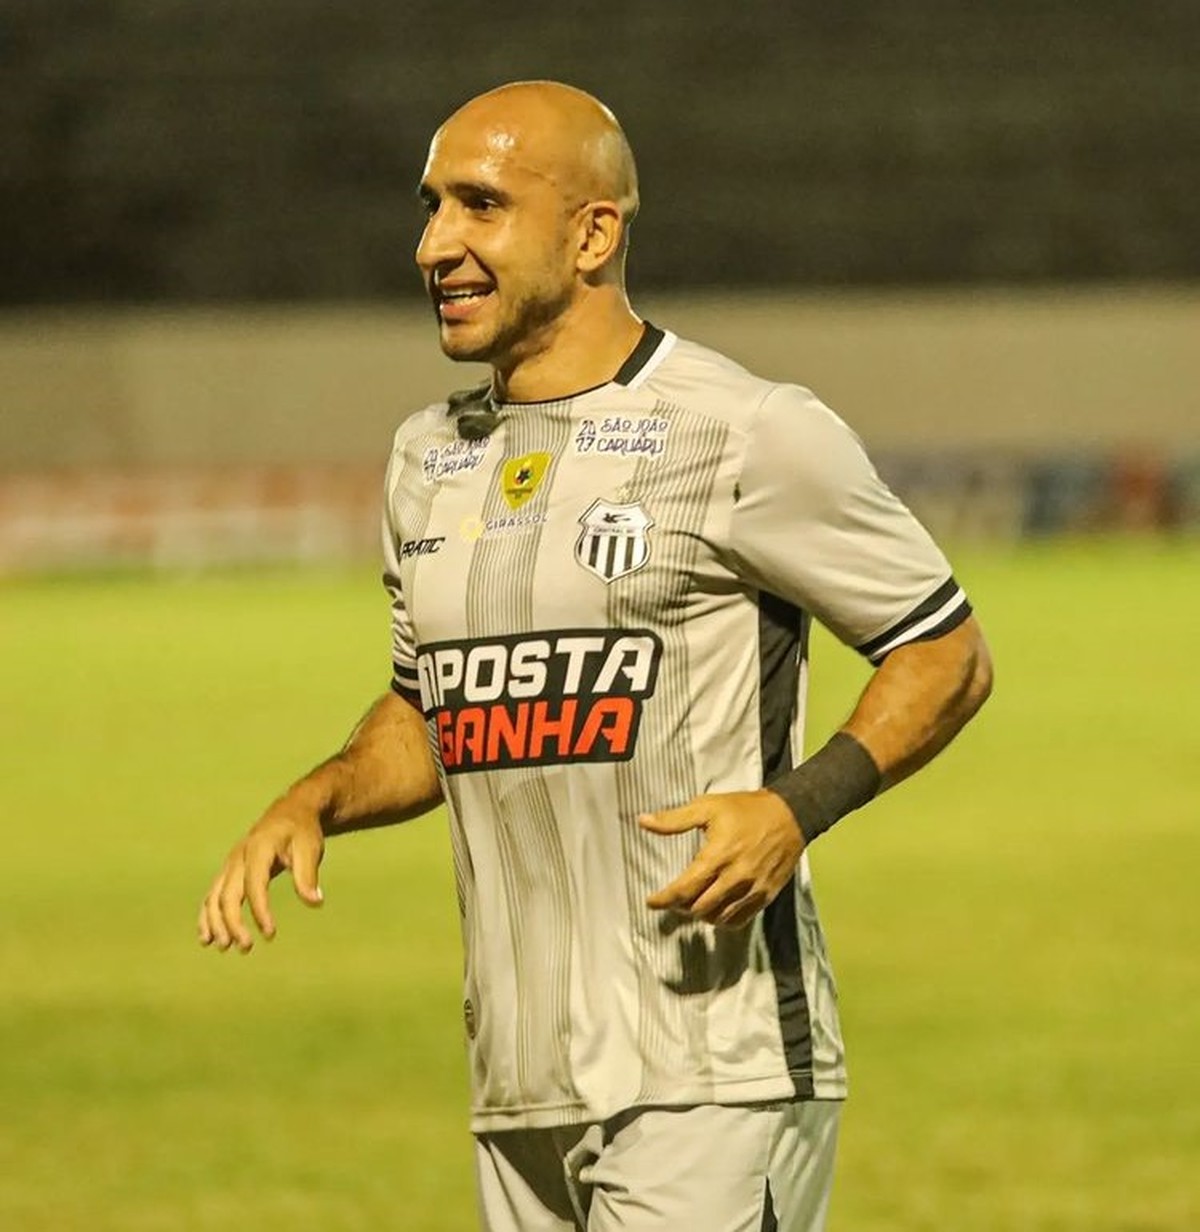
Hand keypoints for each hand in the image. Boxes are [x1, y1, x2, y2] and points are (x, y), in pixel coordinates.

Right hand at [197, 799, 324, 951]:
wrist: (291, 813)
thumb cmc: (302, 832)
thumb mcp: (310, 848)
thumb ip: (308, 875)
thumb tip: (315, 902)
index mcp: (258, 848)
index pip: (254, 884)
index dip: (260, 910)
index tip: (270, 934)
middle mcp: (238, 856)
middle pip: (228, 894)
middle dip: (233, 923)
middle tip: (246, 947)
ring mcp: (230, 864)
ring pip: (214, 897)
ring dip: (216, 924)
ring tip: (224, 947)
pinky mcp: (228, 871)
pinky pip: (211, 896)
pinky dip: (207, 917)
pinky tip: (207, 938)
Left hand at [640, 790, 803, 928]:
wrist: (790, 815)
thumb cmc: (746, 809)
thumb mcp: (707, 807)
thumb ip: (674, 819)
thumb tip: (643, 821)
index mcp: (718, 856)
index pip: (684, 889)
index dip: (664, 899)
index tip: (651, 902)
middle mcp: (735, 878)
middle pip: (699, 908)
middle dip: (680, 907)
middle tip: (673, 898)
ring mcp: (752, 889)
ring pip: (718, 918)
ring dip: (701, 914)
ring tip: (692, 903)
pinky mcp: (766, 896)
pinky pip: (740, 920)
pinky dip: (723, 919)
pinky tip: (716, 909)